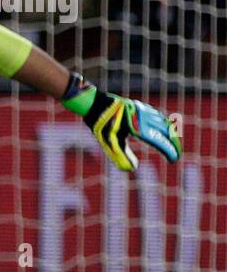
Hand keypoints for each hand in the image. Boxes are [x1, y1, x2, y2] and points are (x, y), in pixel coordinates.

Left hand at [64, 75, 181, 172]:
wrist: (94, 103)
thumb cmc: (101, 125)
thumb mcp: (109, 143)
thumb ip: (121, 156)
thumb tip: (132, 168)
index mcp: (137, 127)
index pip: (159, 141)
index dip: (169, 151)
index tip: (174, 159)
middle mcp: (144, 117)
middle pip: (166, 132)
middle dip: (173, 144)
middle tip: (176, 155)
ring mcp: (143, 110)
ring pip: (163, 122)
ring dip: (171, 134)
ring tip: (173, 144)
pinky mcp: (141, 106)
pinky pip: (157, 116)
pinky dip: (164, 125)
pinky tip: (165, 131)